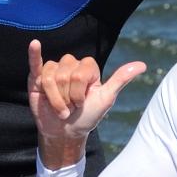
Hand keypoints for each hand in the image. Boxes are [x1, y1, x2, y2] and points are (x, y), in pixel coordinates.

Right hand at [29, 40, 144, 169]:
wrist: (65, 132)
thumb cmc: (87, 116)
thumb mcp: (106, 98)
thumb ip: (120, 79)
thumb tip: (143, 65)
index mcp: (87, 68)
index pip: (81, 72)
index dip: (80, 91)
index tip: (82, 103)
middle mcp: (70, 65)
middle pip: (65, 75)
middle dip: (67, 97)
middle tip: (70, 107)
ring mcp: (53, 70)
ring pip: (50, 77)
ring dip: (55, 99)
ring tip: (59, 108)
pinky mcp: (37, 77)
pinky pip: (35, 62)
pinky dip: (34, 54)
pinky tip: (34, 44)